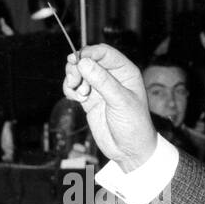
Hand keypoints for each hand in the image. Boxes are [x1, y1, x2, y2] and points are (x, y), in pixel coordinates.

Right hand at [63, 45, 157, 171]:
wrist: (129, 150)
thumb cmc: (134, 125)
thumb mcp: (120, 101)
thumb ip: (102, 81)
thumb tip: (83, 63)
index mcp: (125, 72)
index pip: (104, 53)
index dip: (89, 53)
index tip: (76, 60)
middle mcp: (111, 77)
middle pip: (88, 60)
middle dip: (77, 67)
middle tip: (74, 79)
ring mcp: (99, 88)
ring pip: (79, 72)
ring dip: (73, 79)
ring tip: (79, 92)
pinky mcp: (89, 99)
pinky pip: (74, 86)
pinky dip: (70, 89)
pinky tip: (76, 98)